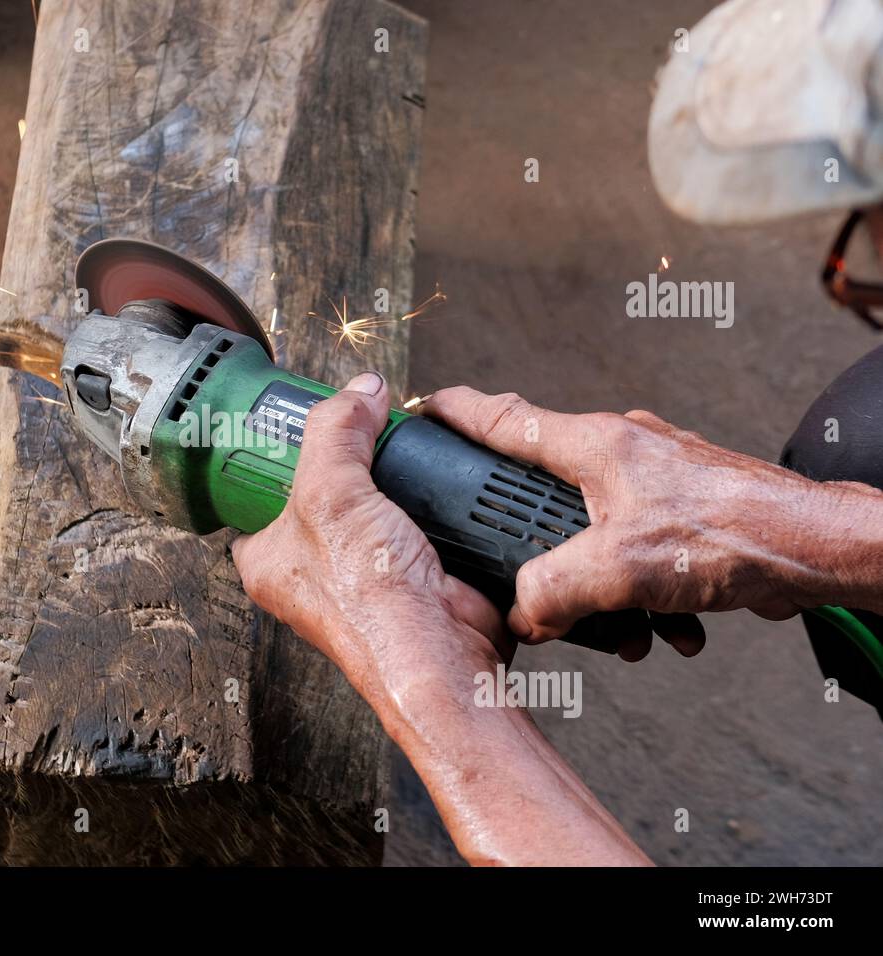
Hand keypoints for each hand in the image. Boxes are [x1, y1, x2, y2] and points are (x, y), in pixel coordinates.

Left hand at [231, 372, 511, 701]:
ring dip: (392, 475)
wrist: (443, 653)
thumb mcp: (332, 494)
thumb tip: (359, 395)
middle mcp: (312, 566)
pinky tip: (433, 478)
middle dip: (346, 455)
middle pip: (322, 486)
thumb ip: (336, 433)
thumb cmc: (371, 605)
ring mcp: (364, 568)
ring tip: (399, 443)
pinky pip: (414, 514)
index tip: (299, 416)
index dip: (278, 449)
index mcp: (269, 556)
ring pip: (372, 498)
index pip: (258, 490)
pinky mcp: (412, 568)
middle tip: (360, 422)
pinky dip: (428, 494)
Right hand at [424, 386, 844, 645]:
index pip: (504, 419)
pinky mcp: (678, 508)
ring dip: (595, 584)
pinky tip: (659, 624)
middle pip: (543, 487)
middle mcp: (619, 451)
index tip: (422, 409)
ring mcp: (650, 477)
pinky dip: (635, 589)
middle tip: (519, 575)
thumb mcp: (616, 571)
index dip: (455, 414)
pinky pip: (631, 547)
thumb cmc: (730, 533)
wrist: (812, 548)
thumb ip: (550, 591)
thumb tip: (523, 613)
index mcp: (593, 445)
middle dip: (534, 546)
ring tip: (617, 622)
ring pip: (590, 529)